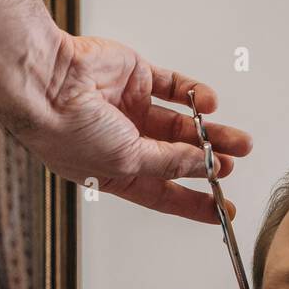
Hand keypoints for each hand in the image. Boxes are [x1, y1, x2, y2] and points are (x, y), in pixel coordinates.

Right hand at [14, 34, 252, 223]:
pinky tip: (210, 103)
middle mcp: (123, 143)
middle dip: (208, 162)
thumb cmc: (70, 131)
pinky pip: (174, 86)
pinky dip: (194, 94)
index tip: (224, 210)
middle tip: (234, 163)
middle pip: (176, 156)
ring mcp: (129, 109)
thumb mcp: (126, 162)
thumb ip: (168, 163)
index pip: (162, 194)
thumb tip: (203, 166)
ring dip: (210, 131)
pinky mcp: (135, 78)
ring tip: (239, 140)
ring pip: (180, 123)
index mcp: (114, 173)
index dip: (194, 202)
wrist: (49, 84)